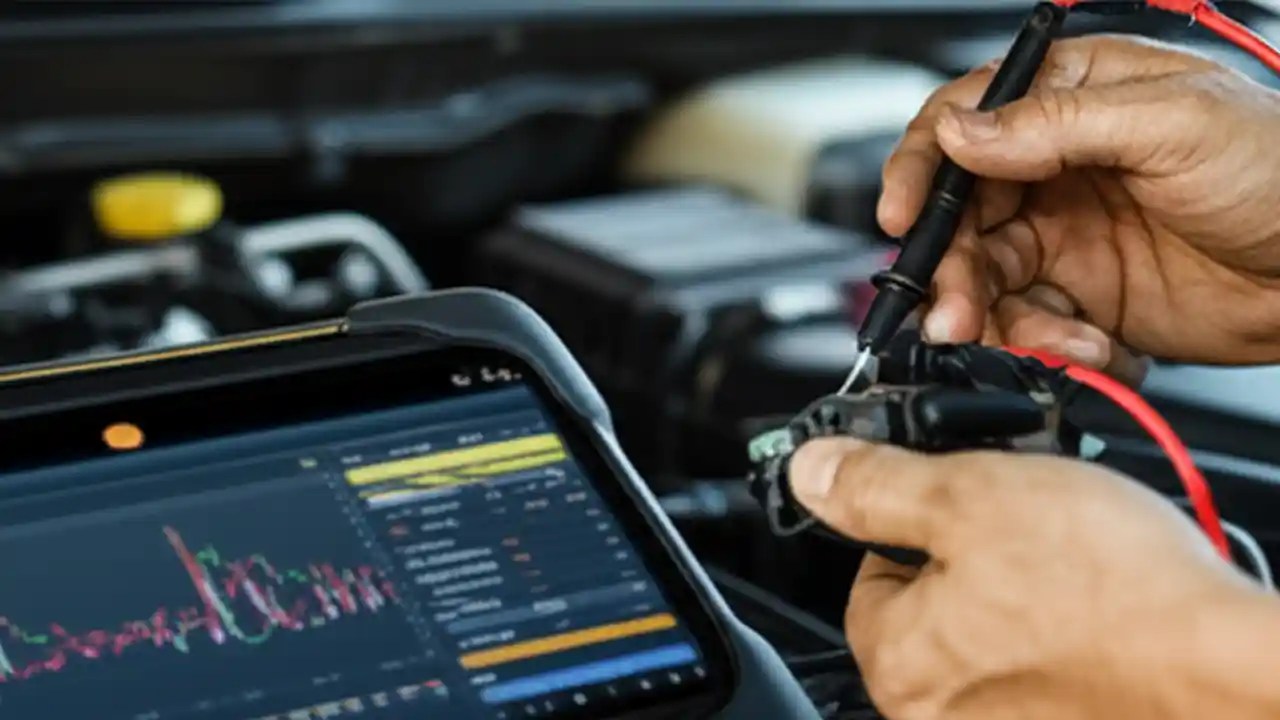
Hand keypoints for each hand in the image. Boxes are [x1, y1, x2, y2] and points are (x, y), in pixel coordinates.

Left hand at [789, 438, 1279, 719]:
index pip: (867, 578)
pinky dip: (1065, 639)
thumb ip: (876, 485)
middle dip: (972, 561)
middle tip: (1025, 527)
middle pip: (929, 612)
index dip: (912, 525)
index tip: (956, 503)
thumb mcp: (970, 496)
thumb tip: (810, 472)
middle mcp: (939, 717)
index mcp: (899, 664)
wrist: (1232, 666)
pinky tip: (1100, 610)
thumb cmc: (1112, 592)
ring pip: (992, 639)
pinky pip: (1045, 672)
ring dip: (1022, 596)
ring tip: (1074, 566)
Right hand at [882, 35, 1279, 375]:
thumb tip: (961, 133)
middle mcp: (1055, 166)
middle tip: (954, 307)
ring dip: (988, 315)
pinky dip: (1042, 343)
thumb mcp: (1170, 123)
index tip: (902, 213)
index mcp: (1072, 101)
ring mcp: (1065, 234)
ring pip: (983, 276)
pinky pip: (1026, 321)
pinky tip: (1088, 344)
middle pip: (959, 213)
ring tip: (1031, 338)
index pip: (963, 122)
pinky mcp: (1082, 295)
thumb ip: (1055, 126)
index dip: (922, 166)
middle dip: (951, 265)